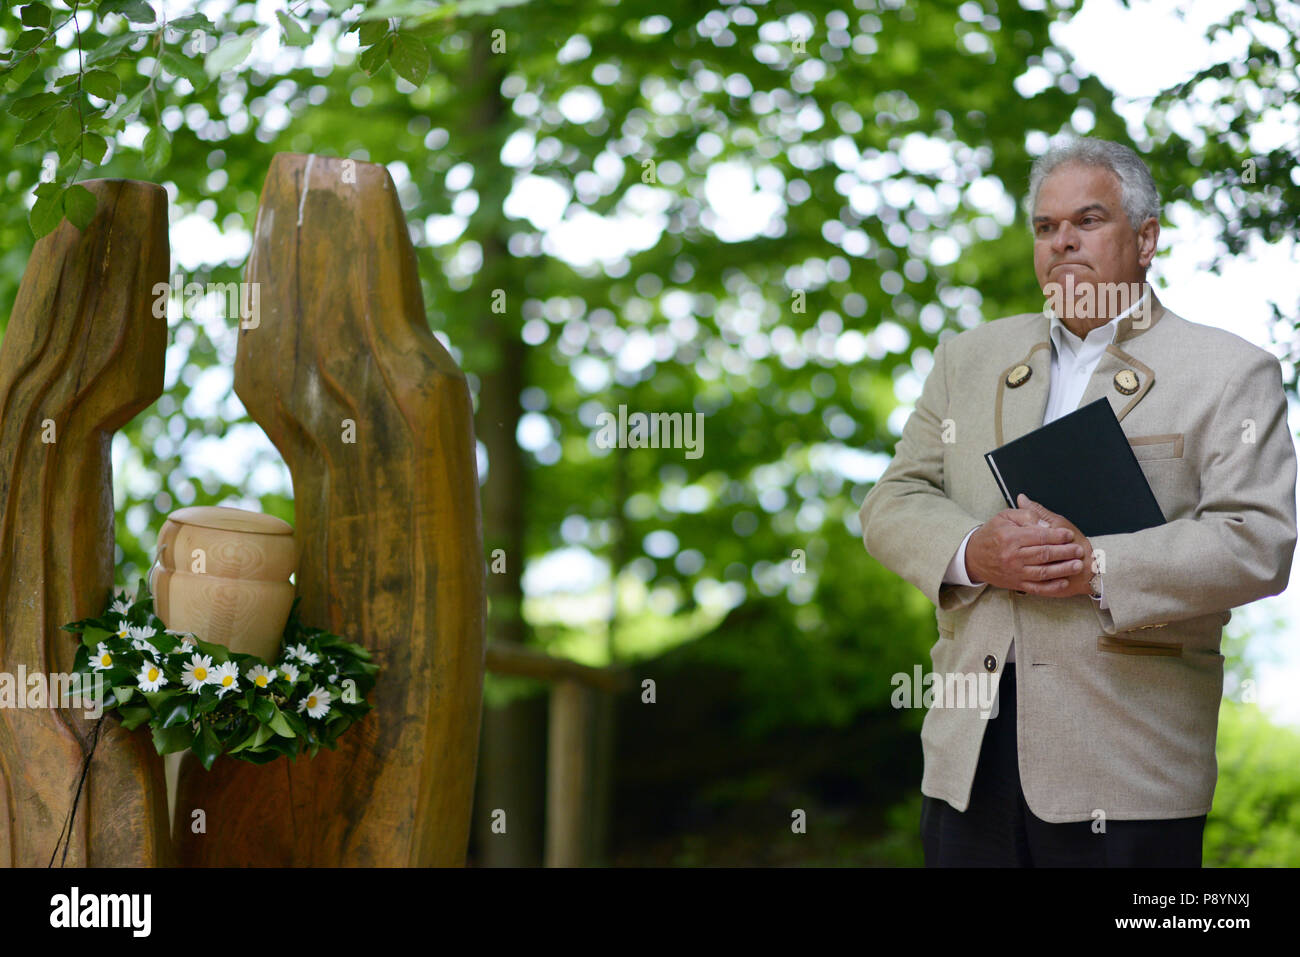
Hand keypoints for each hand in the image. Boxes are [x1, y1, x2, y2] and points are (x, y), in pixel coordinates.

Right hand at [964, 497, 1085, 594]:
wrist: (972, 557)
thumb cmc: (990, 535)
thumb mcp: (1004, 517)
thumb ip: (1026, 515)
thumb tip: (1044, 523)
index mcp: (1010, 537)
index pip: (1039, 536)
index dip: (1057, 535)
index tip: (1068, 534)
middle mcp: (1012, 556)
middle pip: (1044, 554)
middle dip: (1065, 552)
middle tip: (1079, 549)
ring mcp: (1015, 572)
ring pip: (1043, 572)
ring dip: (1063, 569)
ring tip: (1077, 564)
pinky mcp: (1016, 584)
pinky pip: (1036, 588)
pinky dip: (1051, 587)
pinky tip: (1063, 582)